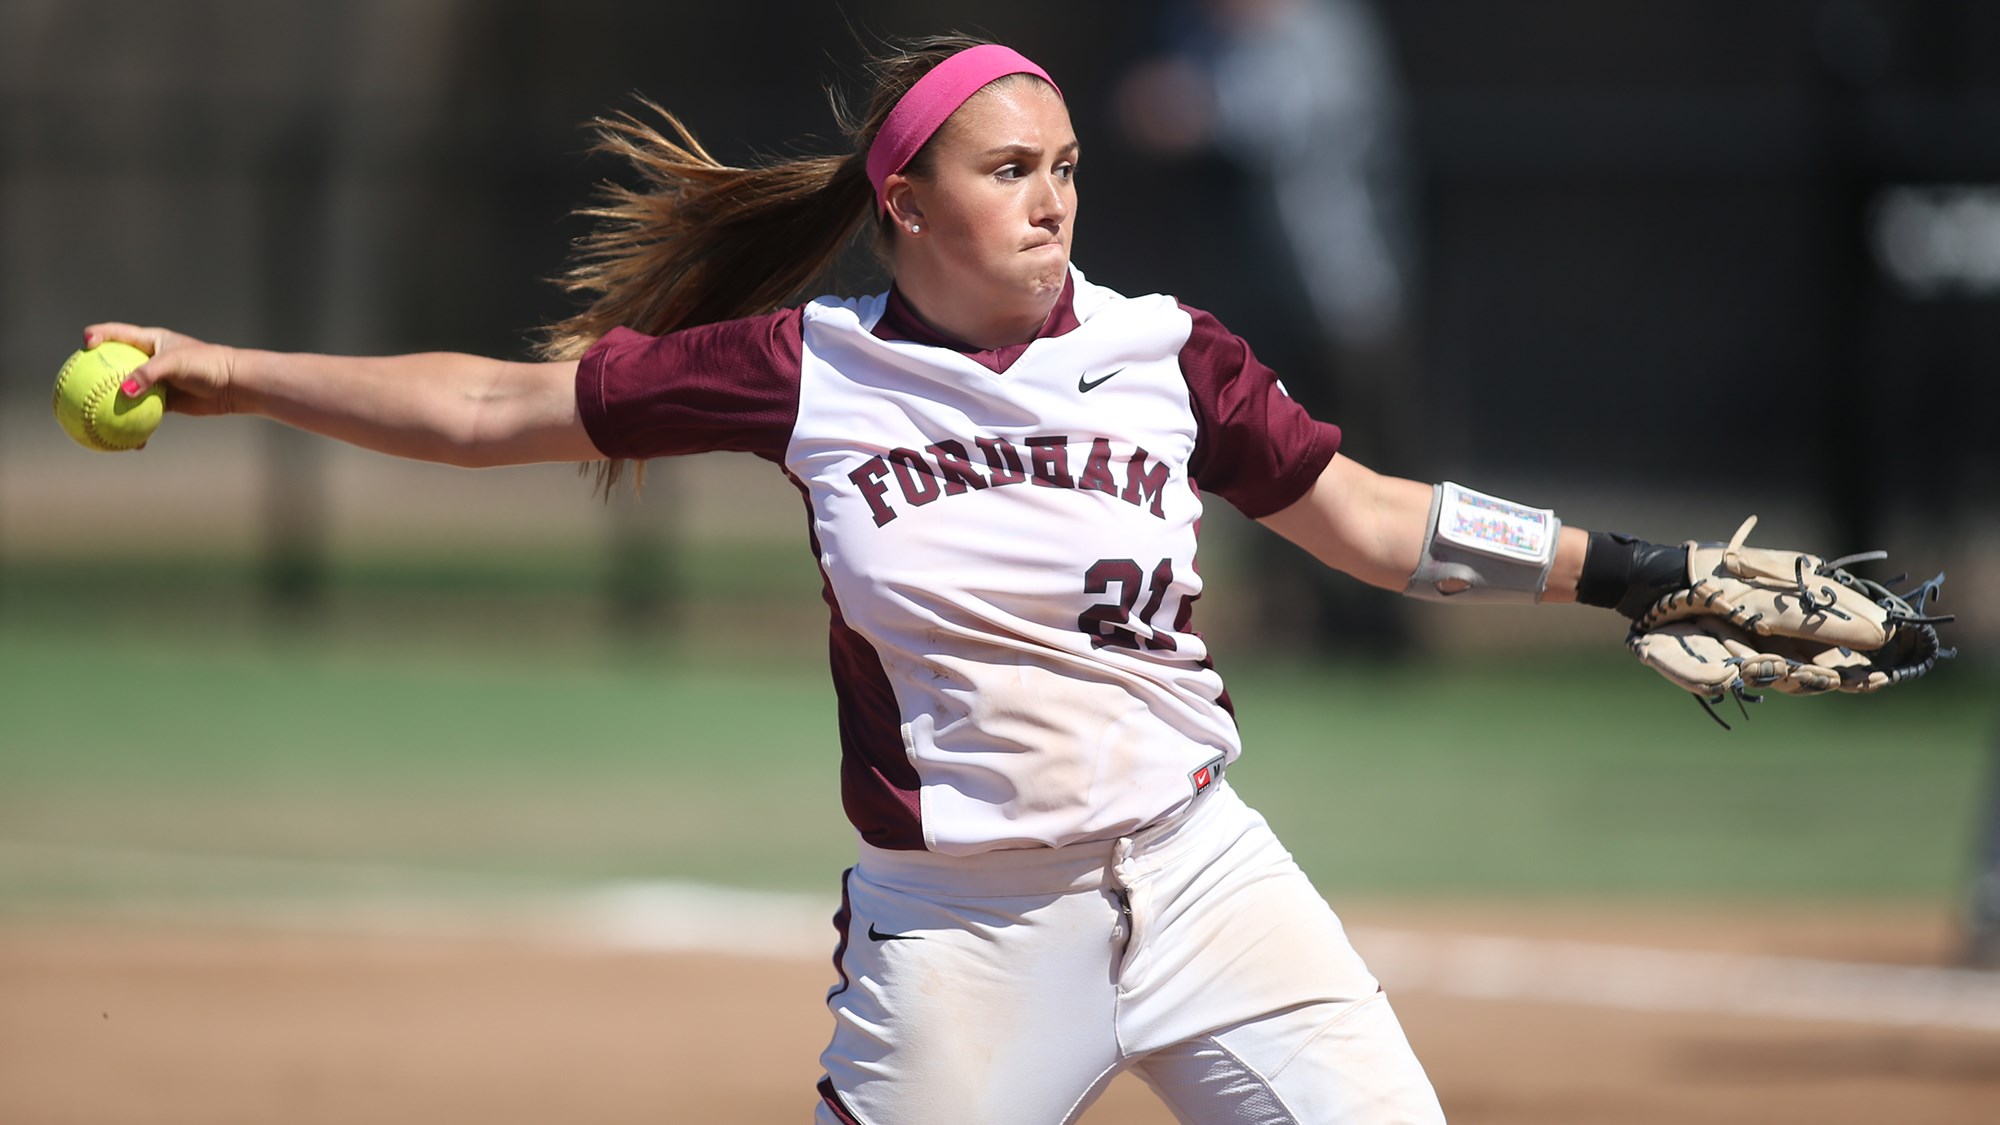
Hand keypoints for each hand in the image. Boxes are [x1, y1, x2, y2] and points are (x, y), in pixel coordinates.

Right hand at [81, 323, 240, 416]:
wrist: (233, 386)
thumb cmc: (206, 365)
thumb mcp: (176, 364)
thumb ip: (149, 374)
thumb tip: (124, 391)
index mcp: (149, 341)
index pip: (115, 334)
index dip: (96, 336)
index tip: (85, 346)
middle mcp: (149, 359)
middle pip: (113, 365)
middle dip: (93, 374)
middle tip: (75, 385)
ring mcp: (154, 381)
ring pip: (126, 393)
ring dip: (111, 405)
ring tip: (91, 416)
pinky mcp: (163, 401)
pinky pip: (143, 414)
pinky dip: (136, 426)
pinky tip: (130, 442)